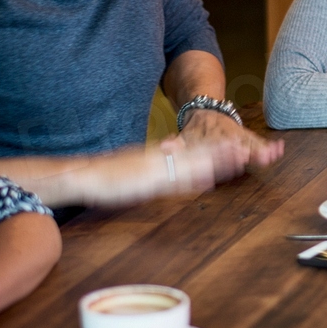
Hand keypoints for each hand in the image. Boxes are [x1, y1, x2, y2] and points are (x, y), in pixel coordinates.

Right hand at [76, 142, 249, 206]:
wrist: (82, 175)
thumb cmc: (107, 178)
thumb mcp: (137, 171)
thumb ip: (159, 170)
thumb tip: (180, 173)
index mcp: (157, 156)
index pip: (190, 150)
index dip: (213, 149)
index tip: (235, 146)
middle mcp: (158, 158)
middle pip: (196, 154)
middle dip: (220, 153)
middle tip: (245, 149)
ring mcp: (153, 169)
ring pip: (189, 164)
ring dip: (213, 161)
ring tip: (236, 158)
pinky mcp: (145, 181)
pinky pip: (171, 180)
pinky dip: (189, 179)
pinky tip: (207, 179)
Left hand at [178, 109, 283, 169]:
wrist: (207, 109)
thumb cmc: (195, 129)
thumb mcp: (184, 135)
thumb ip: (176, 144)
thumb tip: (166, 147)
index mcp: (212, 137)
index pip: (222, 145)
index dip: (230, 150)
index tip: (240, 154)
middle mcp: (228, 136)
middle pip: (241, 144)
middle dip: (252, 151)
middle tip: (263, 157)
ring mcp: (239, 136)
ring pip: (253, 143)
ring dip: (264, 149)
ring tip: (276, 153)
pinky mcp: (246, 137)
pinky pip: (259, 142)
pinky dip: (269, 146)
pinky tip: (280, 149)